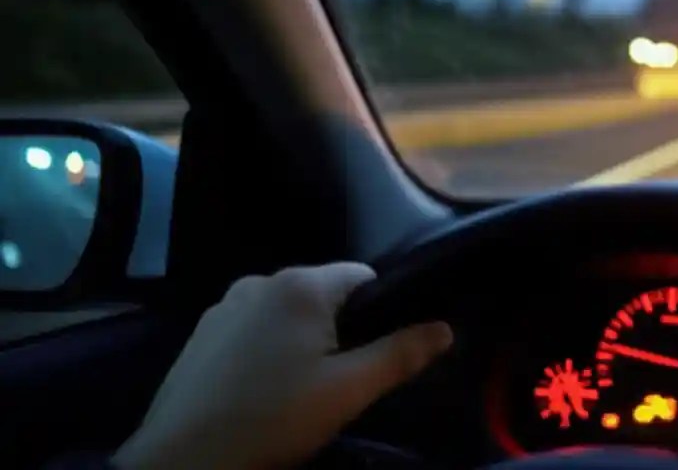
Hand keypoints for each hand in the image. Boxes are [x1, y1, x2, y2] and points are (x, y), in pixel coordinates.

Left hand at [114, 263, 451, 469]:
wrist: (183, 461)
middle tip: (338, 381)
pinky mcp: (200, 334)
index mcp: (301, 285)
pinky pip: (253, 328)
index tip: (373, 356)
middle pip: (324, 293)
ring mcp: (224, 305)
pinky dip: (266, 349)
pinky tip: (260, 391)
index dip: (380, 313)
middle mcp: (260, 280)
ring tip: (296, 390)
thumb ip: (400, 355)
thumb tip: (445, 328)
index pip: (364, 277)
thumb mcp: (347, 392)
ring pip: (286, 312)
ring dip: (301, 339)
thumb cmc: (272, 420)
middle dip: (339, 329)